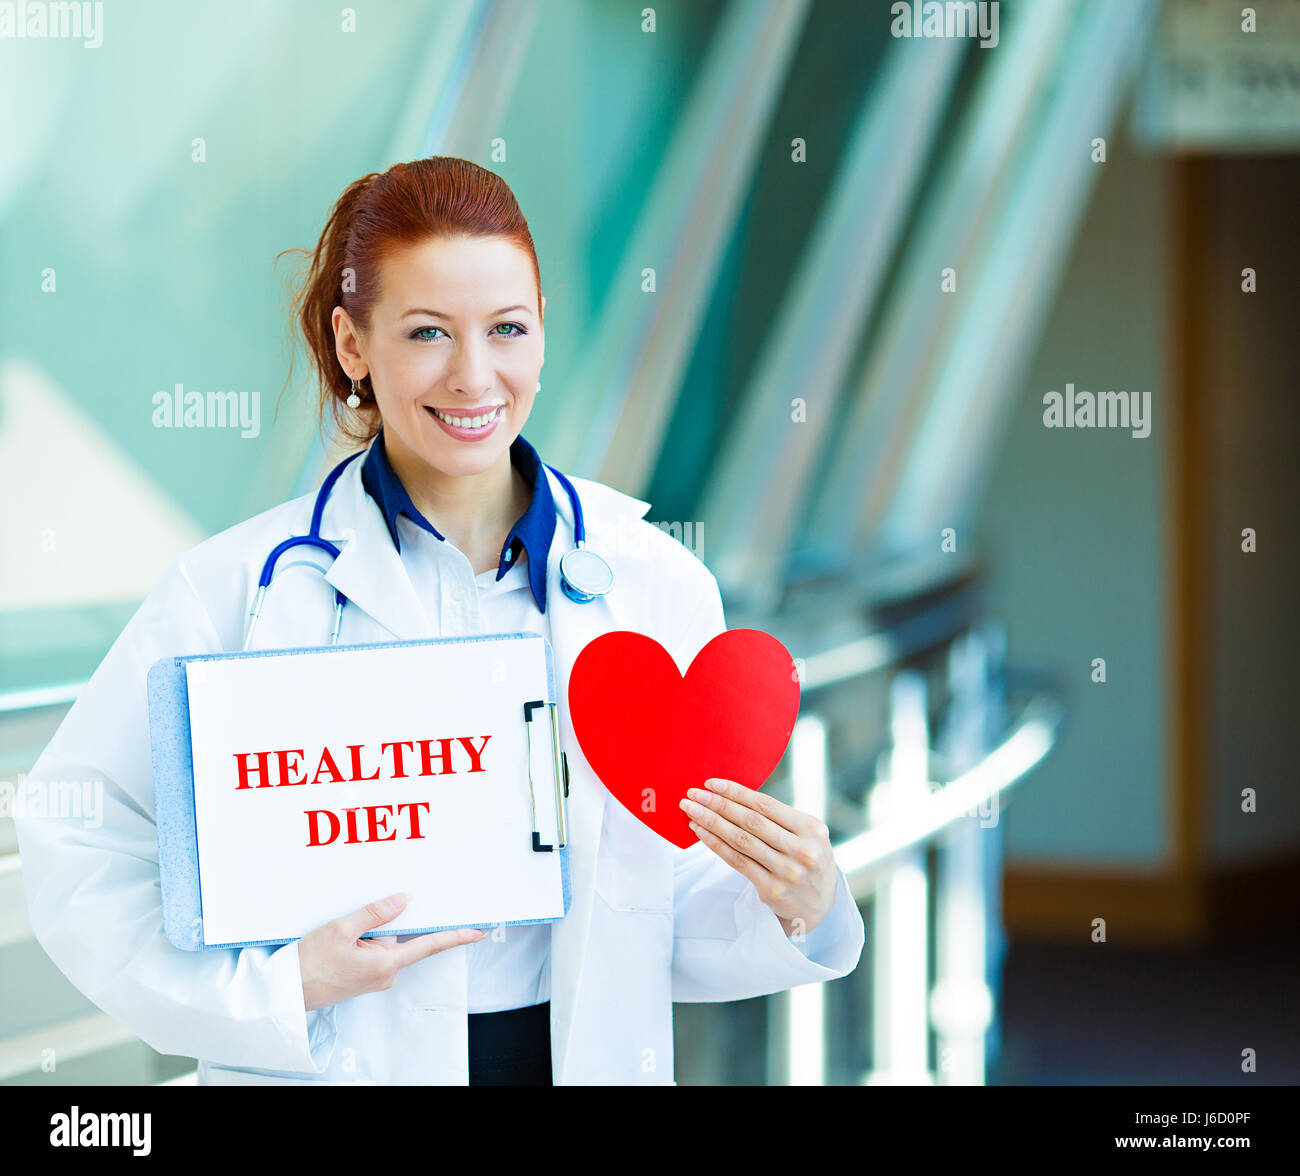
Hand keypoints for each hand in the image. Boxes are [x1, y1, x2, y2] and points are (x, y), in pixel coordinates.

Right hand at [297, 892, 484, 1011]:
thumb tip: (404, 899)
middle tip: (354, 924)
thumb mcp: (340, 929)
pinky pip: (372, 951)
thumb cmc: (309, 964)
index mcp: (385, 964)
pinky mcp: (364, 978)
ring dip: (366, 933)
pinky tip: (340, 942)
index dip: (455, 936)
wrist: (285, 994)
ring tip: (338, 936)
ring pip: (383, 943)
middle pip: (399, 937)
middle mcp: (386, 974)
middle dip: (381, 924)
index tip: (478, 931)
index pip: (428, 945)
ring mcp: (375, 978)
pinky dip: (361, 941)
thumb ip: (376, 913)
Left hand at [679, 778, 836, 936]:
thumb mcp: (808, 834)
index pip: (766, 804)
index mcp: (811, 828)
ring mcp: (787, 871)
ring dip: (712, 822)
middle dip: (718, 804)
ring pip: (741, 840)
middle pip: (751, 821)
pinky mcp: (771, 889)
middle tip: (694, 794)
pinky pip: (738, 861)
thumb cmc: (807, 858)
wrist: (821, 903)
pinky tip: (701, 832)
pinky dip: (716, 844)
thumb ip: (779, 818)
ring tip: (691, 811)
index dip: (736, 792)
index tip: (711, 784)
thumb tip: (732, 796)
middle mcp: (801, 849)